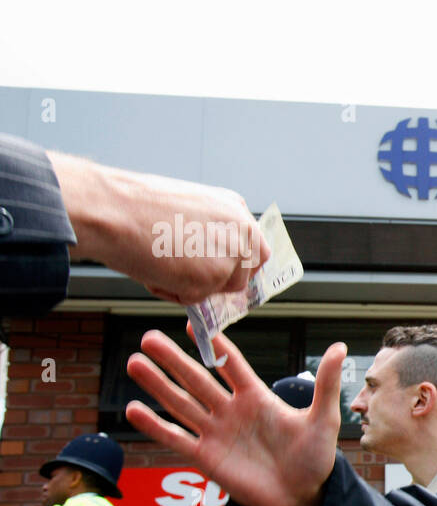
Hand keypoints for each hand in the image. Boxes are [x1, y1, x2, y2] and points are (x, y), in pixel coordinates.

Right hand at [48, 151, 270, 304]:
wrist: (112, 210)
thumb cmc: (138, 205)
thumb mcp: (189, 207)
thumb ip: (212, 231)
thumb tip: (214, 257)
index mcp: (236, 209)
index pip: (255, 250)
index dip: (238, 265)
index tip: (222, 272)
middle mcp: (241, 233)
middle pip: (245, 275)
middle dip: (220, 281)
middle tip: (188, 274)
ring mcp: (228, 258)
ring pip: (219, 290)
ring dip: (193, 286)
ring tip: (162, 261)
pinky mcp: (209, 281)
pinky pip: (193, 299)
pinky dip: (171, 292)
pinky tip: (153, 268)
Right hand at [125, 328, 342, 505]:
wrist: (303, 499)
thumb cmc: (314, 459)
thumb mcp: (323, 418)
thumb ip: (326, 383)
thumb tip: (340, 347)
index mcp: (257, 398)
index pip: (231, 366)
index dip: (214, 346)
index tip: (194, 324)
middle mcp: (232, 412)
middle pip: (197, 379)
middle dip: (173, 359)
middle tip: (148, 337)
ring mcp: (216, 434)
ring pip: (180, 404)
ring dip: (157, 384)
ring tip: (134, 362)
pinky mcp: (206, 459)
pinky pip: (176, 438)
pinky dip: (154, 425)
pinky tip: (133, 409)